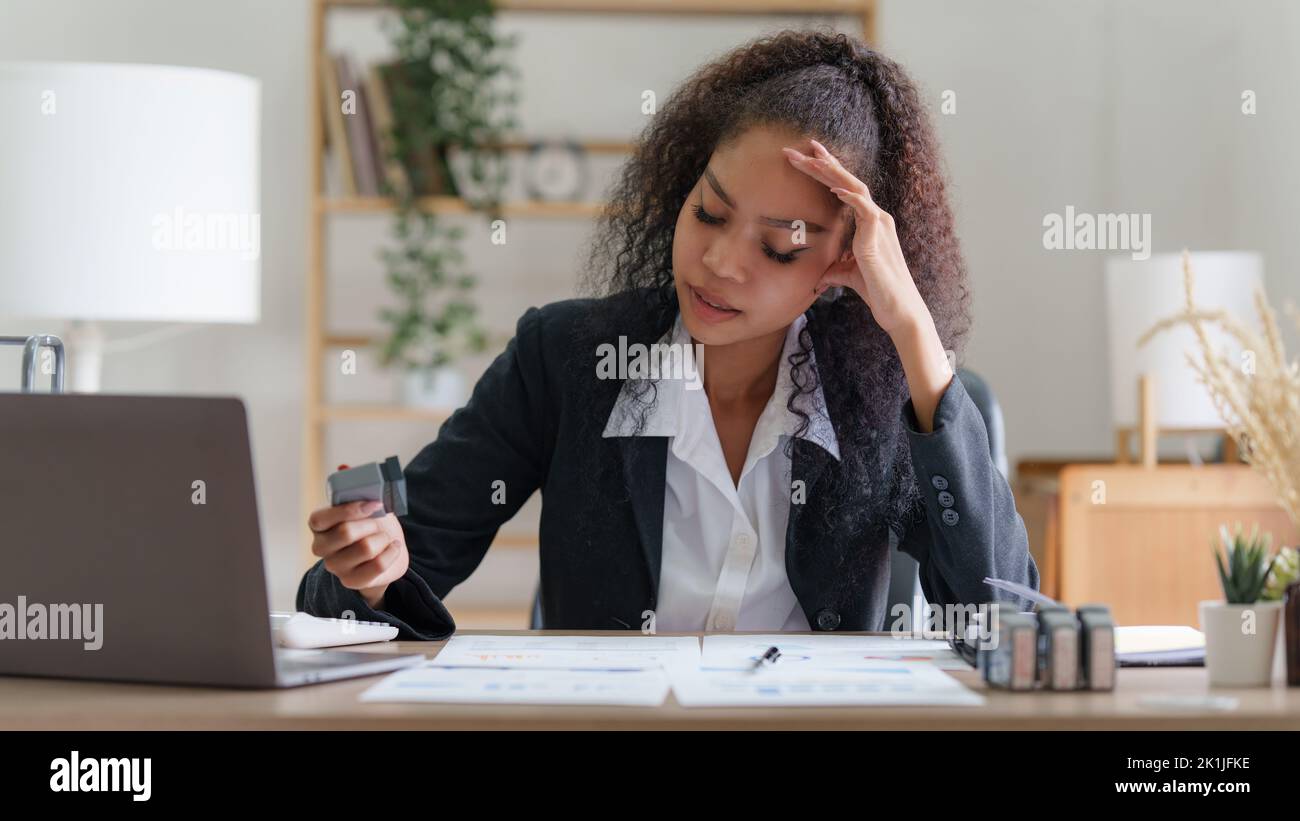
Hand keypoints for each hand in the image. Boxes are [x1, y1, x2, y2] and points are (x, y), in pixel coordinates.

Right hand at [307, 500, 408, 608]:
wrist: (384, 551)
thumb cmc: (371, 524)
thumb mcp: (366, 507)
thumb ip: (363, 498)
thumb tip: (372, 497)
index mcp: (319, 525)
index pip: (320, 519)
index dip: (349, 510)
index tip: (375, 505)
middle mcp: (321, 547)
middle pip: (345, 532)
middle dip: (371, 524)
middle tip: (379, 524)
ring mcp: (335, 566)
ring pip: (365, 548)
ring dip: (383, 539)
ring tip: (384, 537)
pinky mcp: (351, 581)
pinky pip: (378, 565)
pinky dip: (391, 553)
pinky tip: (393, 548)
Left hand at [782, 139, 928, 336]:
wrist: (898, 309)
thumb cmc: (878, 293)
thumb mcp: (848, 277)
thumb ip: (835, 270)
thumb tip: (820, 276)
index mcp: (870, 223)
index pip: (846, 189)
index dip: (827, 173)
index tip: (808, 158)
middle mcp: (876, 218)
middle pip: (847, 182)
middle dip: (824, 164)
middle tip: (800, 148)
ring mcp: (879, 225)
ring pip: (855, 187)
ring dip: (832, 172)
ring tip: (810, 158)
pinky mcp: (878, 237)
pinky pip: (864, 209)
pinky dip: (850, 196)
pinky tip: (834, 188)